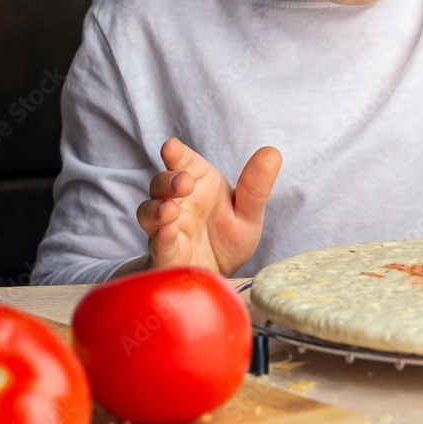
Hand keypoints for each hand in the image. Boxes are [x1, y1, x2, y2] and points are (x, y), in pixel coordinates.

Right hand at [136, 138, 281, 275]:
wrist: (217, 276)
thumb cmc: (228, 238)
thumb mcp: (249, 213)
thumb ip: (255, 186)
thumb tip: (272, 152)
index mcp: (199, 184)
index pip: (182, 162)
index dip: (175, 153)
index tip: (171, 147)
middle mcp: (178, 201)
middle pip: (161, 183)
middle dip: (169, 181)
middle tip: (184, 183)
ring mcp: (166, 227)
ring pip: (150, 212)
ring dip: (157, 209)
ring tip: (170, 210)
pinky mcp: (165, 254)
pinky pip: (158, 243)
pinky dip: (161, 237)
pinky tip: (168, 232)